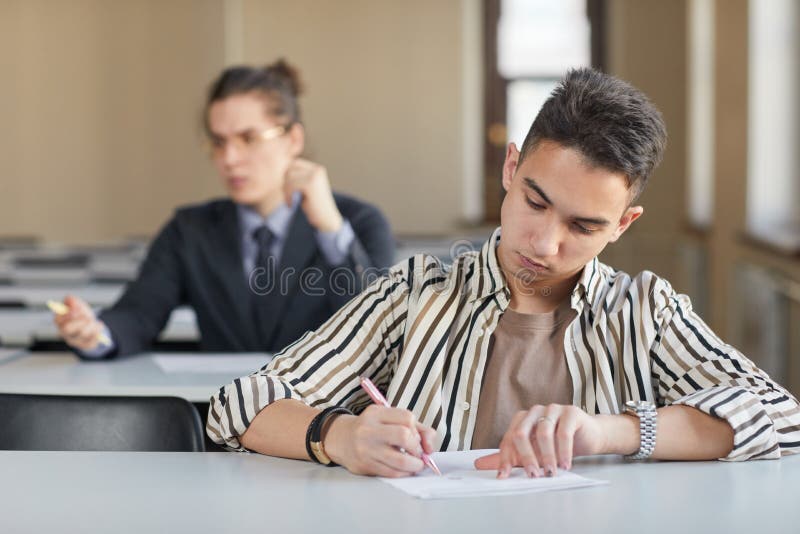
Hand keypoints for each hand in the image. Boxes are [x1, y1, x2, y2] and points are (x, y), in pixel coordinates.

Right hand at [53, 295, 106, 351]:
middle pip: (68, 329)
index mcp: (60, 322)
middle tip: (87, 317)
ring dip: (91, 324)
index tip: (78, 309)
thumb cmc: (81, 316)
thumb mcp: (77, 306)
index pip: (59, 320)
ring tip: (93, 320)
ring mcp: (75, 340)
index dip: (68, 314)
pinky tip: (99, 325)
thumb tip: (70, 299)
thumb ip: (72, 301)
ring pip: (82, 333)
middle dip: (78, 320)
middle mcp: (65, 333)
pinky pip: (93, 338)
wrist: (91, 327)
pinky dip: (98, 329)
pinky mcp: (86, 345)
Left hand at [283, 158, 342, 231]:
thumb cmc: (313, 206)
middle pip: (290, 168)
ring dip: (285, 189)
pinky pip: (291, 185)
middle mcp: (317, 169)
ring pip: (288, 176)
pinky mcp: (311, 184)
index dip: (286, 176)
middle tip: (287, 196)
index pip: (293, 163)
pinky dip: (287, 195)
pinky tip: (291, 204)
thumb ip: (297, 177)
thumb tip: (278, 167)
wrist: (326, 220)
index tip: (288, 190)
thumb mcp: (305, 188)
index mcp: (317, 169)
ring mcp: (315, 175)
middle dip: (285, 182)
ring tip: (289, 200)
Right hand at [323, 405, 436, 477]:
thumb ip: (416, 428)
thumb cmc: (373, 429)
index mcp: (376, 413)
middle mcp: (369, 429)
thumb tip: (429, 447)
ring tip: (416, 464)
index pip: (407, 418)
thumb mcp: (389, 419)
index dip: (417, 430)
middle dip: (417, 447)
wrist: (341, 439)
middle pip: (404, 436)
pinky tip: (404, 470)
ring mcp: (366, 449)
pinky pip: (392, 473)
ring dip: (414, 464)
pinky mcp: (365, 466)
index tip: (416, 437)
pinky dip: (404, 473)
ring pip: (400, 460)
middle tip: (417, 453)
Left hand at [474, 404, 617, 478]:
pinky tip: (565, 465)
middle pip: (522, 433)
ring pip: (543, 433)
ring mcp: (553, 409)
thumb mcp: (532, 452)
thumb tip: (478, 464)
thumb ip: (508, 457)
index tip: (505, 476)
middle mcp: (535, 411)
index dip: (505, 458)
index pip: (508, 438)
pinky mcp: (571, 412)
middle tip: (532, 475)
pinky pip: (564, 433)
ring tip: (551, 473)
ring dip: (547, 456)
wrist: (589, 436)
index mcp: (522, 418)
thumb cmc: (558, 444)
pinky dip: (563, 452)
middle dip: (526, 457)